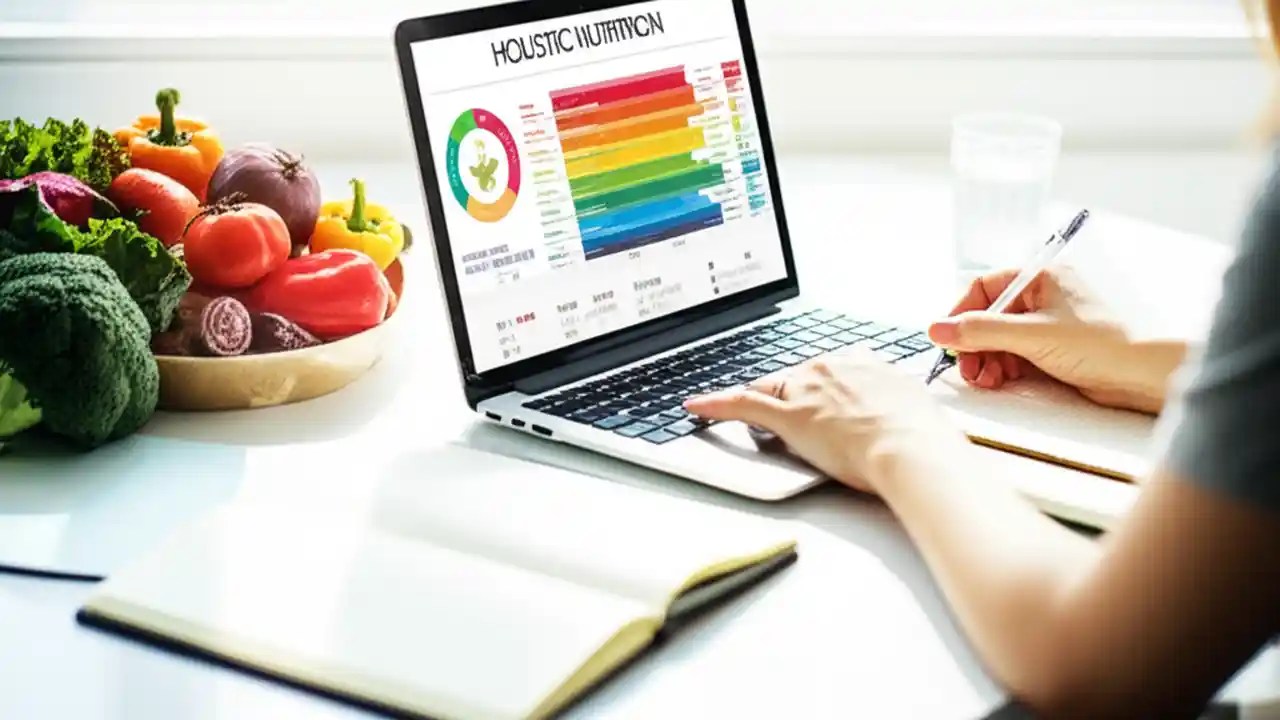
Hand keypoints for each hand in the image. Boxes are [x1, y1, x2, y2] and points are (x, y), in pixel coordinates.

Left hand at [684, 350, 970, 492]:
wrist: (913, 450)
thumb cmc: (923, 439)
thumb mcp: (917, 412)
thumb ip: (900, 410)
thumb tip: (907, 420)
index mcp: (865, 363)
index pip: (828, 371)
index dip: (819, 388)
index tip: (817, 398)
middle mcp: (832, 368)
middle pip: (795, 379)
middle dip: (792, 399)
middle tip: (802, 428)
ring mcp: (806, 389)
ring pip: (768, 390)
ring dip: (758, 404)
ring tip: (744, 416)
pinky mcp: (785, 415)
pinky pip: (741, 404)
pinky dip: (714, 405)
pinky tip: (695, 406)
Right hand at [928, 266, 1184, 414]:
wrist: (1143, 374)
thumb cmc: (1100, 343)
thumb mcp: (1031, 335)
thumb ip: (981, 331)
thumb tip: (937, 329)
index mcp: (1039, 277)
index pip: (983, 287)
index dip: (960, 314)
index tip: (948, 341)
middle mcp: (1041, 296)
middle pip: (987, 316)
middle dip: (974, 344)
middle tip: (968, 370)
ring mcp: (1047, 323)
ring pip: (998, 338)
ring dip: (986, 359)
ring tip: (986, 380)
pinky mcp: (1052, 348)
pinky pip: (1014, 354)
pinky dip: (1002, 368)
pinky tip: (1001, 381)